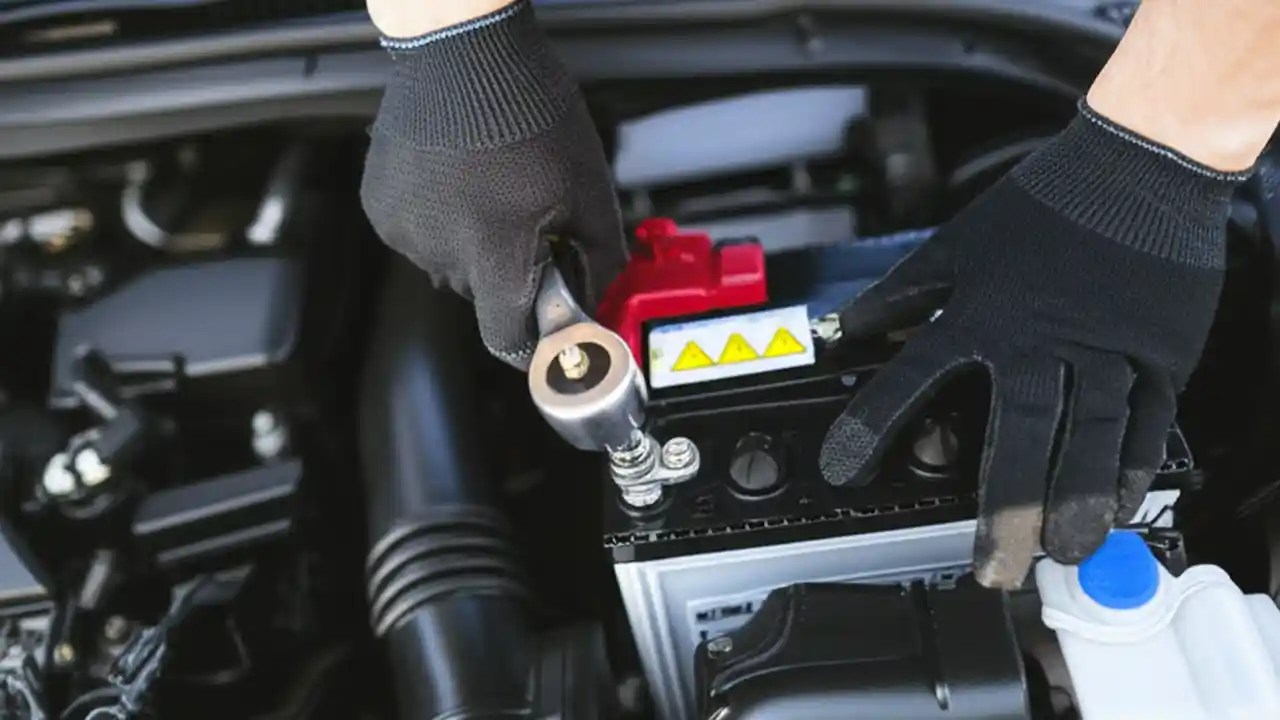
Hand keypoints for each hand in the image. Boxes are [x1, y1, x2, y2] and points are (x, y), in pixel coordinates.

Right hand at [360, 0, 625, 367]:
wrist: (463, 51)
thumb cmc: (527, 110)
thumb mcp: (587, 190)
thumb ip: (601, 259)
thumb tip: (604, 302)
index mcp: (491, 253)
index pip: (504, 338)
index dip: (531, 344)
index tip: (547, 336)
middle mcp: (438, 250)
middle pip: (481, 296)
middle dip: (508, 274)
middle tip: (530, 227)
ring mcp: (403, 229)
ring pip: (450, 265)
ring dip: (473, 245)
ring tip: (493, 193)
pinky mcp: (381, 207)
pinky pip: (419, 236)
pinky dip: (442, 221)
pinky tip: (461, 181)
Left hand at [819, 106, 1243, 588]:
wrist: (1141, 166)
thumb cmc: (1045, 205)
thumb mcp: (957, 243)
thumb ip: (900, 293)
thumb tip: (847, 328)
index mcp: (984, 312)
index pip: (914, 374)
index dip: (874, 424)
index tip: (843, 469)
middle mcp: (1044, 337)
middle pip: (1022, 431)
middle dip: (1006, 507)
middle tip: (992, 567)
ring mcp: (1107, 349)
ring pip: (1091, 436)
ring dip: (1075, 500)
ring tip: (1062, 552)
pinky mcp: (1158, 354)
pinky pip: (1146, 422)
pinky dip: (1129, 467)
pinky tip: (1114, 505)